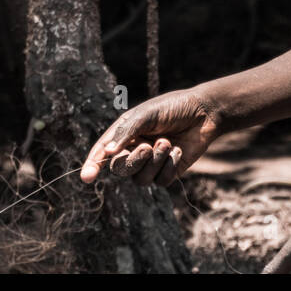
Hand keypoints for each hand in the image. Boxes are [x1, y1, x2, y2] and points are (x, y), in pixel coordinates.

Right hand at [80, 88, 223, 185]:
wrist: (204, 112)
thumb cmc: (173, 108)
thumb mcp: (147, 114)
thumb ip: (126, 132)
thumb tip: (107, 153)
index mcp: (124, 133)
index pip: (103, 153)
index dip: (93, 165)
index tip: (86, 177)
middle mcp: (134, 149)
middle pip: (121, 169)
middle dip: (134, 160)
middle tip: (148, 146)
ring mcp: (151, 163)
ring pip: (140, 179)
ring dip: (155, 162)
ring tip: (168, 143)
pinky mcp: (167, 172)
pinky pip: (161, 181)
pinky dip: (169, 166)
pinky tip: (179, 149)